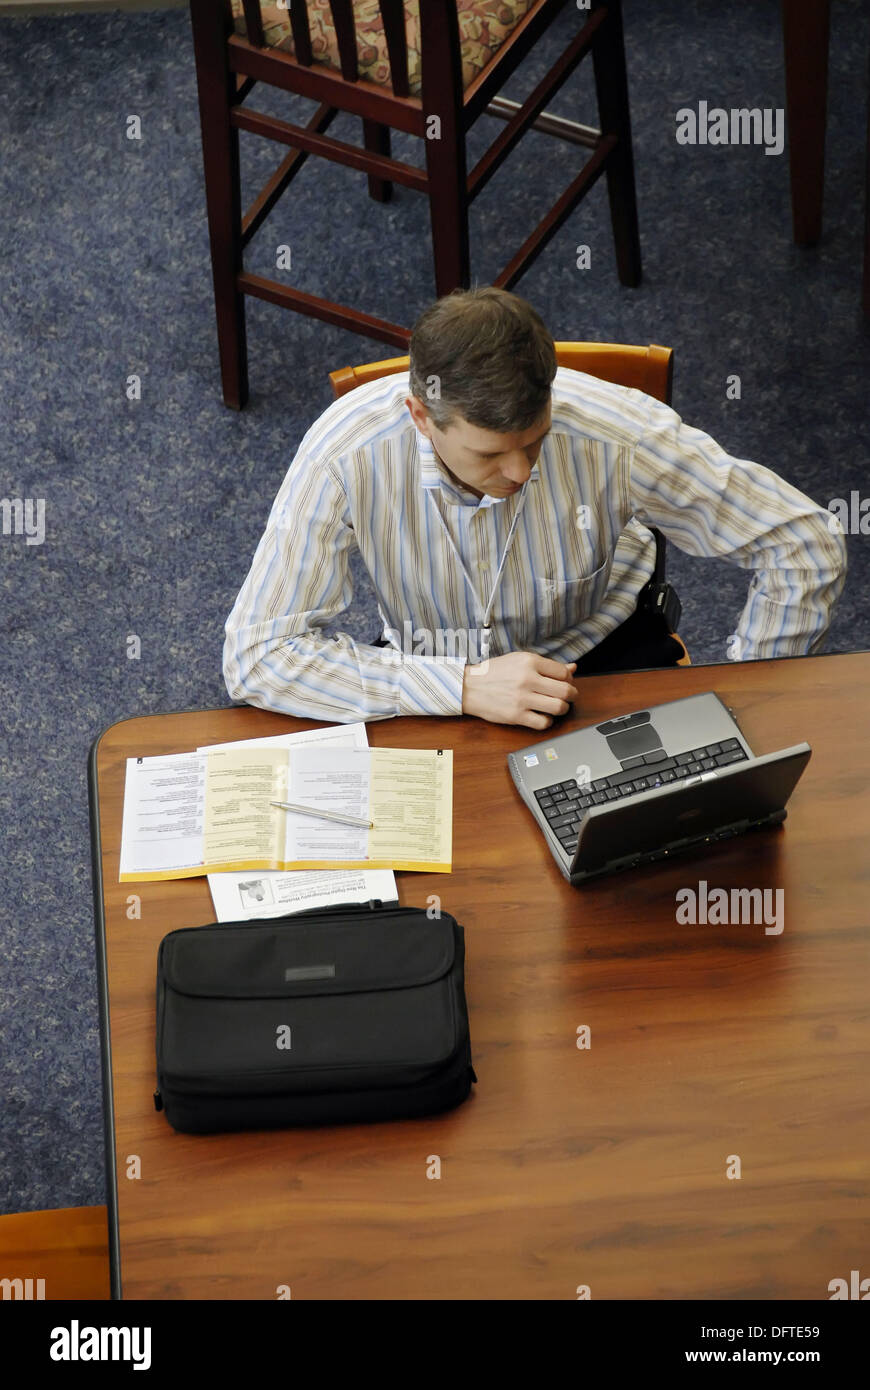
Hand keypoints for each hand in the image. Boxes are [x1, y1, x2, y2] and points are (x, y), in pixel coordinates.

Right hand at [461, 651, 577, 729]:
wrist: (469, 687)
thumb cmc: (494, 673)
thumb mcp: (519, 660)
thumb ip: (546, 665)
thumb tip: (573, 668)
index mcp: (529, 661)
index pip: (563, 673)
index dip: (569, 679)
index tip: (565, 683)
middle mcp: (527, 679)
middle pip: (565, 691)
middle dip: (572, 696)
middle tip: (568, 697)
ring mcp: (522, 698)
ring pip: (558, 707)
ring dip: (562, 709)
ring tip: (556, 707)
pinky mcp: (516, 715)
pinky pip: (543, 723)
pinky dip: (547, 721)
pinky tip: (542, 716)